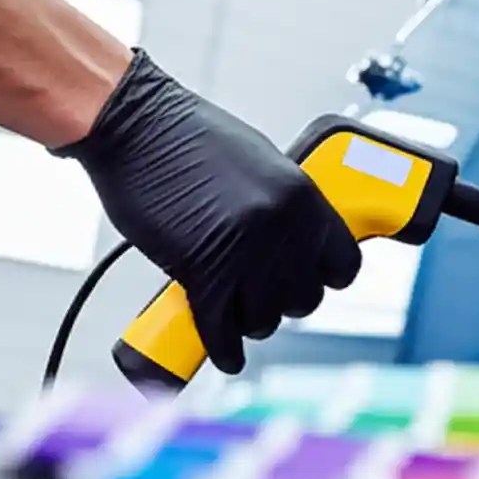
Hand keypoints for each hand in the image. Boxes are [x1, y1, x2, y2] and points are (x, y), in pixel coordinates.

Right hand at [53, 49, 361, 372]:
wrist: (134, 124)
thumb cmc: (188, 137)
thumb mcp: (262, 164)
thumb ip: (285, 207)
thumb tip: (297, 245)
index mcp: (303, 196)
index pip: (344, 263)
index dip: (325, 278)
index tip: (312, 281)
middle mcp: (283, 228)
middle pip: (304, 299)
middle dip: (283, 301)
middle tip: (262, 293)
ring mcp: (243, 252)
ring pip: (265, 319)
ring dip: (249, 322)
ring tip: (235, 309)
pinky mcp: (200, 272)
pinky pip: (221, 330)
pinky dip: (222, 349)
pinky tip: (225, 354)